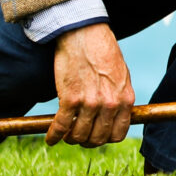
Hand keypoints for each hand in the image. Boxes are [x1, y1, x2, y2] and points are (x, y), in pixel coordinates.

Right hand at [48, 24, 134, 146]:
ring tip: (65, 135)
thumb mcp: (121, 76)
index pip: (118, 134)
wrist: (84, 34)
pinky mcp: (70, 98)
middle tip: (78, 136)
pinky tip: (50, 138)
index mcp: (125, 99)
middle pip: (98, 139)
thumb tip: (114, 116)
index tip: (96, 136)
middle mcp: (110, 104)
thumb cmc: (102, 52)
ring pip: (78, 136)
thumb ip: (119, 97)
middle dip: (87, 141)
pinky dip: (53, 135)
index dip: (105, 139)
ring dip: (70, 138)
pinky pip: (60, 126)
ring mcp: (90, 102)